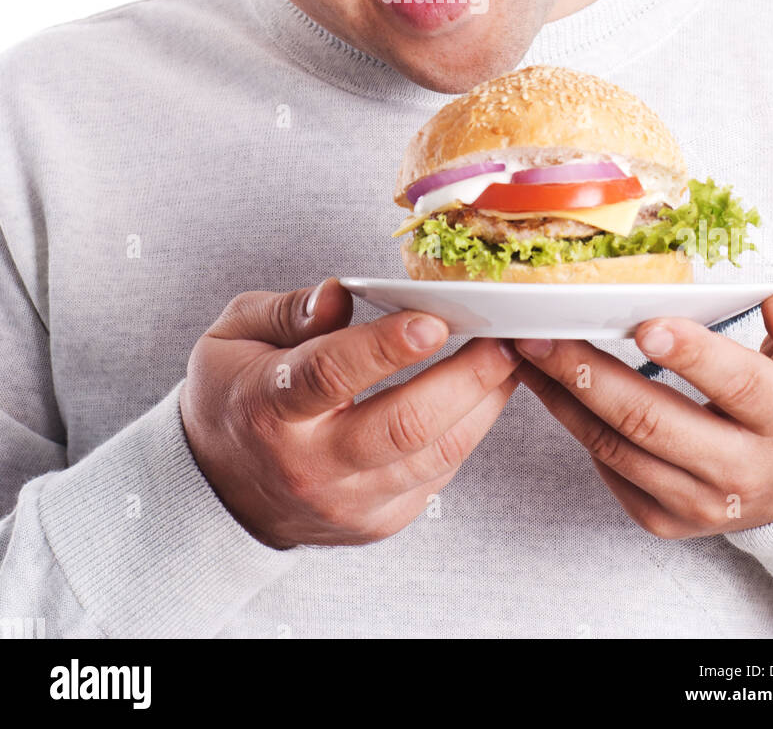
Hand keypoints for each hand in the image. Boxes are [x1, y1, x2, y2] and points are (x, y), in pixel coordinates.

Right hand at [180, 278, 519, 548]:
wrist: (221, 489)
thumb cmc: (236, 394)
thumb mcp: (236, 334)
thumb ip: (291, 310)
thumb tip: (341, 294)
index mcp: (268, 406)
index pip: (330, 374)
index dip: (384, 347)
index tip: (433, 320)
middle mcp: (309, 464)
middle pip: (402, 425)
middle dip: (464, 378)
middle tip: (501, 337)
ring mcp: (346, 502)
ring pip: (433, 456)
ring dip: (481, 405)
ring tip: (506, 360)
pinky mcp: (376, 523)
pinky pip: (435, 478)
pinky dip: (465, 434)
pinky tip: (480, 397)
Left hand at [513, 289, 772, 536]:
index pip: (738, 385)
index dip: (690, 353)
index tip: (646, 321)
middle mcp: (747, 470)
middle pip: (654, 421)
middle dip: (587, 373)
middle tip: (542, 331)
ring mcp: (707, 503)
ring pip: (620, 450)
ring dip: (565, 399)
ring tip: (528, 353)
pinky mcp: (676, 519)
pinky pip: (615, 479)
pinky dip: (579, 434)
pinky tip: (554, 392)